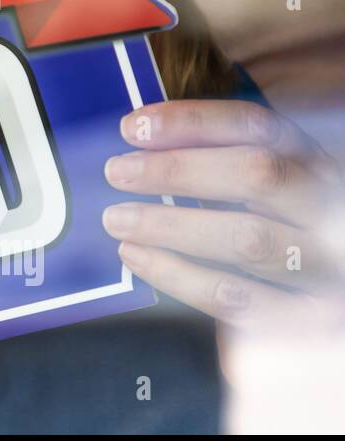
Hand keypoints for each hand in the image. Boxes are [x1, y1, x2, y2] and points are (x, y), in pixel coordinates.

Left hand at [102, 100, 344, 333]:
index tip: (131, 128)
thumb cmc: (279, 232)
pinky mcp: (310, 318)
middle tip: (116, 172)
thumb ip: (221, 163)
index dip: (190, 122)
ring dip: (170, 226)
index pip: (256, 125)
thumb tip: (140, 144)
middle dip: (176, 170)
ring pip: (248, 239)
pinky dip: (179, 276)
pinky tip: (138, 258)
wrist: (323, 293)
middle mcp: (331, 206)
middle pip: (257, 173)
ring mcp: (328, 264)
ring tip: (117, 220)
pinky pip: (237, 297)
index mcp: (315, 163)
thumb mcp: (268, 188)